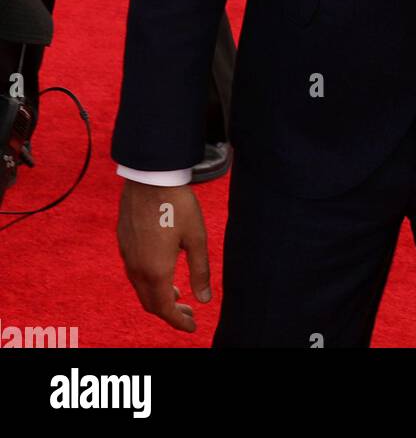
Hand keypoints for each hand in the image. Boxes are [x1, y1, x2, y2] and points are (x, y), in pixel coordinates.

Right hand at [117, 181, 209, 332]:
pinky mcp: (124, 243)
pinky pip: (134, 273)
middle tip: (188, 312)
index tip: (192, 327)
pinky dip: (149, 281)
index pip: (164, 309)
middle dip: (169, 312)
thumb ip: (200, 271)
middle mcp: (137, 268)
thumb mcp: (197, 238)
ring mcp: (127, 255)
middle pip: (150, 303)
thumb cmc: (177, 205)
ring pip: (141, 288)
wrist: (150, 177)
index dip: (178, 322)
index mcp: (156, 271)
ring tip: (178, 293)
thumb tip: (205, 300)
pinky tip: (163, 271)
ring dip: (158, 296)